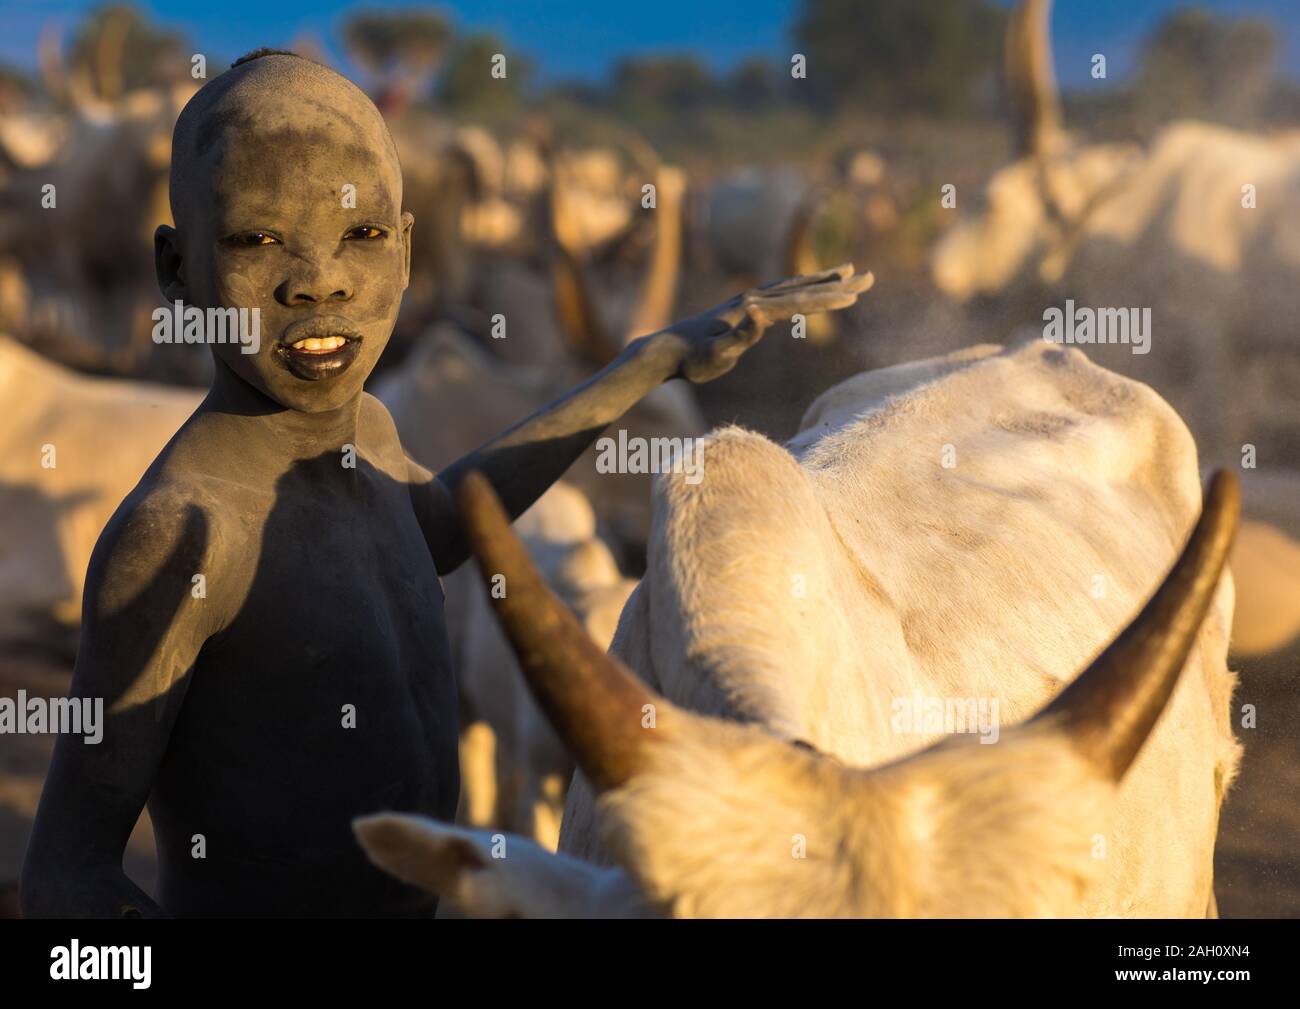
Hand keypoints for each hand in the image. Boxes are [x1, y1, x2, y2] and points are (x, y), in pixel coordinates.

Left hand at [661, 264, 873, 383]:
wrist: (665, 350)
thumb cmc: (692, 359)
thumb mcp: (717, 353)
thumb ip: (740, 335)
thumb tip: (758, 311)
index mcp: (754, 309)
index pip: (800, 302)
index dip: (829, 298)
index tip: (856, 294)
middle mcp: (754, 299)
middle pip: (804, 287)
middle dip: (838, 283)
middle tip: (869, 276)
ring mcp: (748, 301)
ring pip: (794, 285)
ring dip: (823, 278)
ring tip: (847, 269)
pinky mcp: (743, 308)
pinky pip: (781, 293)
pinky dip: (800, 287)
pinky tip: (806, 288)